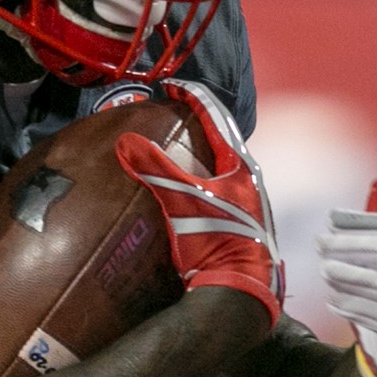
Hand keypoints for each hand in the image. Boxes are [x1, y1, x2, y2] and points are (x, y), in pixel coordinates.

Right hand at [114, 79, 282, 327]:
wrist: (238, 290)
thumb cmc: (216, 240)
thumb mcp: (180, 200)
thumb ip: (155, 168)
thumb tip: (126, 140)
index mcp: (242, 168)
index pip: (217, 121)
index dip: (194, 99)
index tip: (172, 86)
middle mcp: (250, 182)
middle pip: (222, 142)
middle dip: (198, 126)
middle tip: (173, 115)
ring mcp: (248, 205)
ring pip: (222, 167)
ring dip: (200, 155)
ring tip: (175, 150)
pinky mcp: (240, 224)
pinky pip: (217, 188)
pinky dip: (199, 179)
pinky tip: (183, 191)